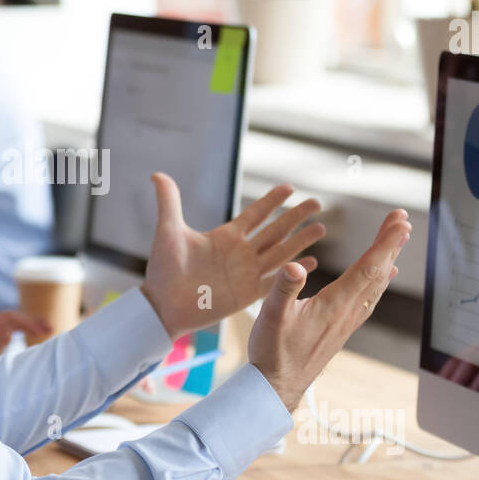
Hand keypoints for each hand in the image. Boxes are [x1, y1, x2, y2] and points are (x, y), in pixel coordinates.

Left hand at [140, 174, 324, 340]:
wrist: (161, 306)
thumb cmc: (163, 270)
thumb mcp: (168, 231)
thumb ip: (169, 202)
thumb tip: (157, 174)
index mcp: (225, 237)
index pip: (255, 214)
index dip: (272, 200)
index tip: (290, 186)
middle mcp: (240, 253)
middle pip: (275, 230)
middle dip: (295, 216)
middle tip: (317, 203)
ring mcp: (246, 274)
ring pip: (280, 252)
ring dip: (300, 241)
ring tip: (321, 228)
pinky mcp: (247, 295)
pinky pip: (275, 281)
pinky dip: (293, 272)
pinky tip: (311, 263)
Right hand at [248, 209, 411, 411]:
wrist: (277, 386)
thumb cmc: (273, 352)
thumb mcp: (270, 316)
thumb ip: (283, 289)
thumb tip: (295, 265)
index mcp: (335, 305)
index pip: (367, 268)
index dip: (385, 243)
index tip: (400, 222)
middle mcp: (348, 312)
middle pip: (377, 272)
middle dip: (391, 243)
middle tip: (402, 219)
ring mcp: (348, 322)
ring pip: (376, 284)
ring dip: (387, 259)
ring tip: (397, 239)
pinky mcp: (342, 328)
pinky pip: (370, 298)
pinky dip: (379, 280)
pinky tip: (382, 276)